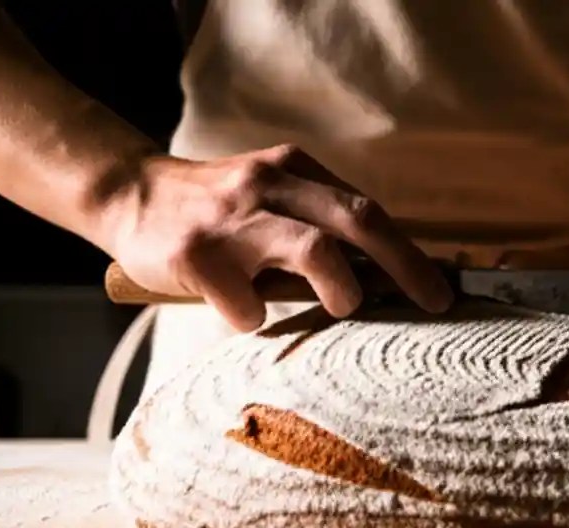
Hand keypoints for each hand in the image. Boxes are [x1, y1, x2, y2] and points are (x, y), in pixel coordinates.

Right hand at [98, 144, 453, 330]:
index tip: (441, 286)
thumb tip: (387, 274)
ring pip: (314, 251)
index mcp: (293, 168)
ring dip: (341, 288)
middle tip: (434, 302)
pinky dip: (254, 319)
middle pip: (359, 220)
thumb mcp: (271, 196)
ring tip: (342, 305)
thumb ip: (319, 223)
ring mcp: (231, 220)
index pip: (368, 210)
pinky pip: (248, 305)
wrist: (127, 195)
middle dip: (406, 266)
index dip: (410, 251)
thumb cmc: (216, 212)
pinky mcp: (197, 256)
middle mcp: (267, 185)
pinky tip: (240, 310)